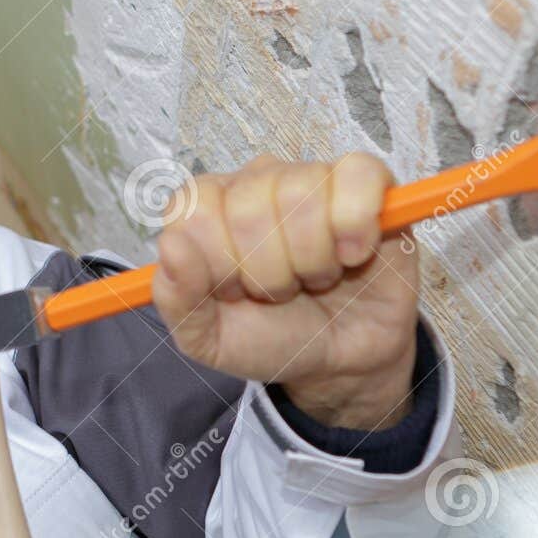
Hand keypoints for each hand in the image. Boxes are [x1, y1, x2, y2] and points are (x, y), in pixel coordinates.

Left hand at [153, 153, 419, 429]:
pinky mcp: (366, 185)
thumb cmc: (272, 337)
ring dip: (311, 261)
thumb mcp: (208, 339)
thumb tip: (171, 245)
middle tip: (281, 292)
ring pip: (301, 198)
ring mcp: (310, 178)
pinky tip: (352, 255)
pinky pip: (358, 177)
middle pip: (247, 208)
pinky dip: (355, 225)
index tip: (235, 293)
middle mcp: (255, 183)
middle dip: (267, 273)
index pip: (193, 209)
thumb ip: (177, 300)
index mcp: (209, 210)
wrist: (339, 361)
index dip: (216, 262)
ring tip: (316, 279)